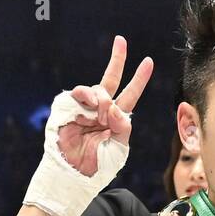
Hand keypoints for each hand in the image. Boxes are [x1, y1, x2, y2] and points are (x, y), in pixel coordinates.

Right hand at [57, 36, 153, 176]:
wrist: (74, 175)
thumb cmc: (98, 166)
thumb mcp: (119, 148)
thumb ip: (123, 127)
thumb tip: (113, 106)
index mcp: (115, 118)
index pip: (130, 94)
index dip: (139, 79)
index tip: (148, 61)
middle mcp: (100, 109)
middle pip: (111, 79)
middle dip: (117, 59)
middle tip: (121, 40)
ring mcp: (83, 107)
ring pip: (98, 89)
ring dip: (102, 100)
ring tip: (100, 117)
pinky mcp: (66, 106)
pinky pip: (79, 94)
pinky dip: (87, 100)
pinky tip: (90, 111)